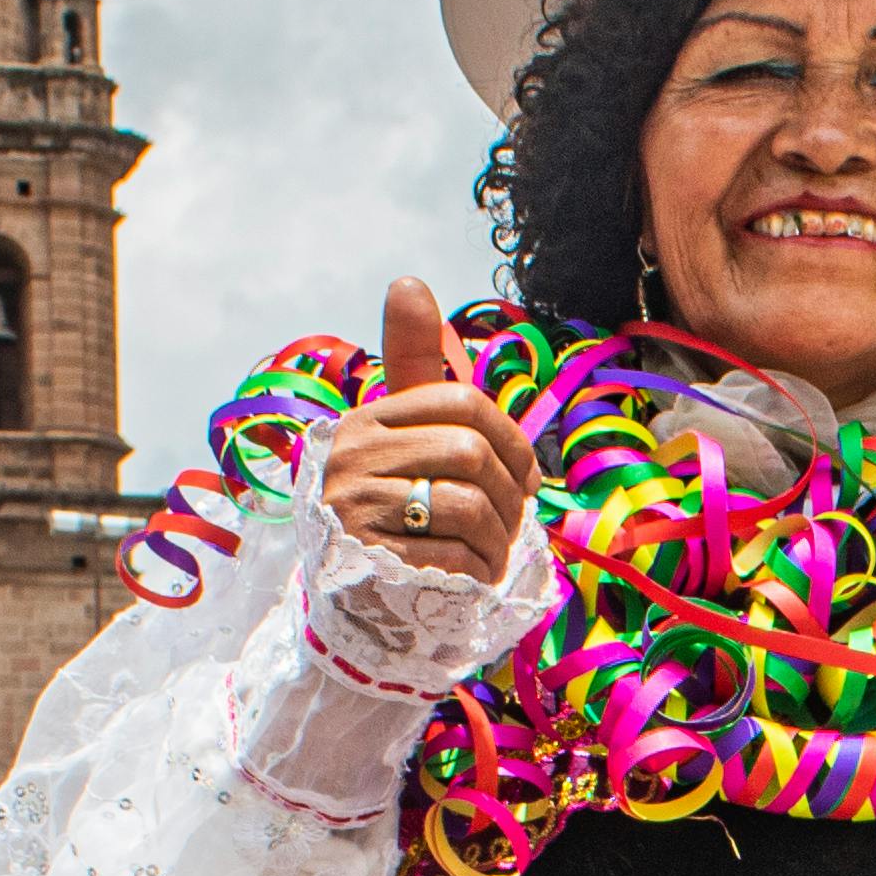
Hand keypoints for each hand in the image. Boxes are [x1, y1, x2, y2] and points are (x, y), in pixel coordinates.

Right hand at [319, 279, 539, 581]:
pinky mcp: (370, 563)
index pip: (460, 402)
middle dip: (510, 495)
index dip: (511, 439)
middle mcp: (350, 458)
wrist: (358, 594)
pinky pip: (457, 556)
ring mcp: (355, 510)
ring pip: (469, 505)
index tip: (525, 478)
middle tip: (513, 523)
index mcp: (365, 421)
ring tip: (492, 551)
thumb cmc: (394, 504)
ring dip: (499, 538)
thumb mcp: (403, 434)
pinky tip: (471, 577)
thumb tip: (407, 281)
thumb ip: (413, 367)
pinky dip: (480, 572)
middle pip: (470, 452)